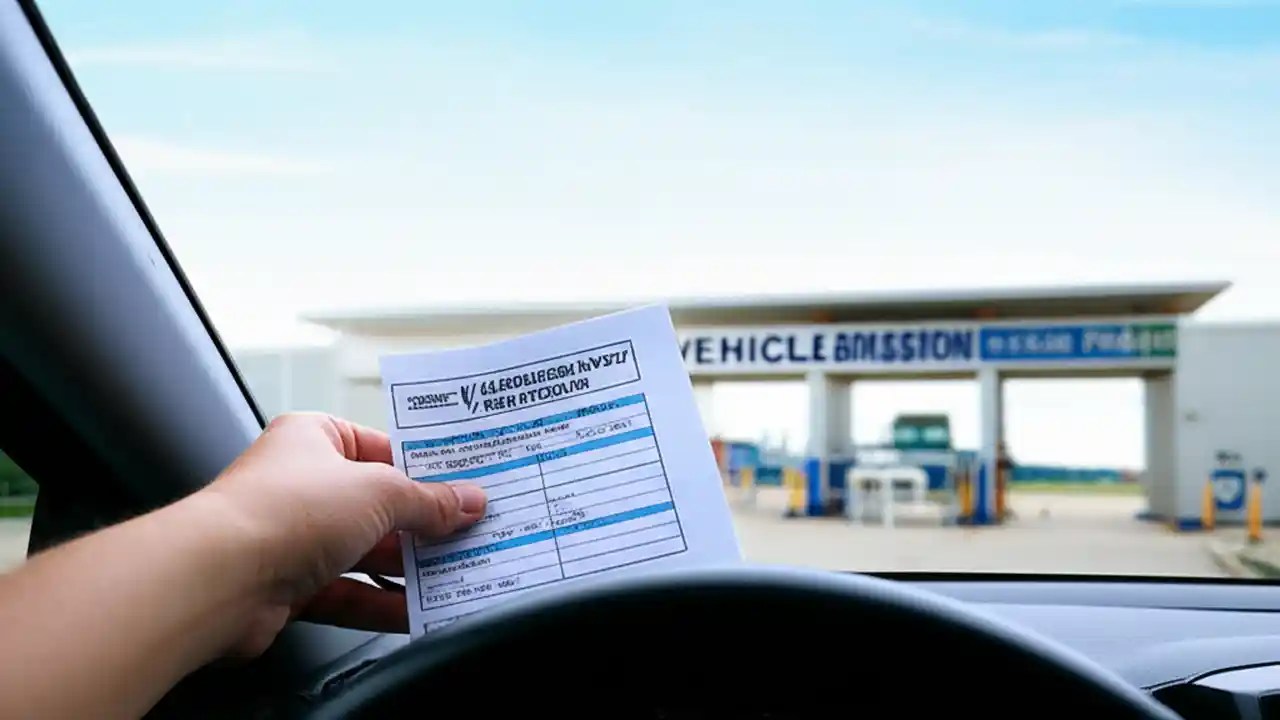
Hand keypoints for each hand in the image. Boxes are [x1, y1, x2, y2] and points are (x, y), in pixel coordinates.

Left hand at [199, 413, 485, 655]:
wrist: (217, 578)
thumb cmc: (282, 511)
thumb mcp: (378, 492)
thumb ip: (428, 501)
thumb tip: (467, 501)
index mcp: (315, 438)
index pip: (384, 448)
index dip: (428, 468)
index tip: (468, 485)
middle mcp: (302, 483)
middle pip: (379, 503)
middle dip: (425, 523)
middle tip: (473, 532)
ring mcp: (296, 537)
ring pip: (366, 552)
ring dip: (409, 566)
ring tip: (457, 574)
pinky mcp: (291, 586)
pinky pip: (349, 593)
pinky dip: (382, 604)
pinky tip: (418, 610)